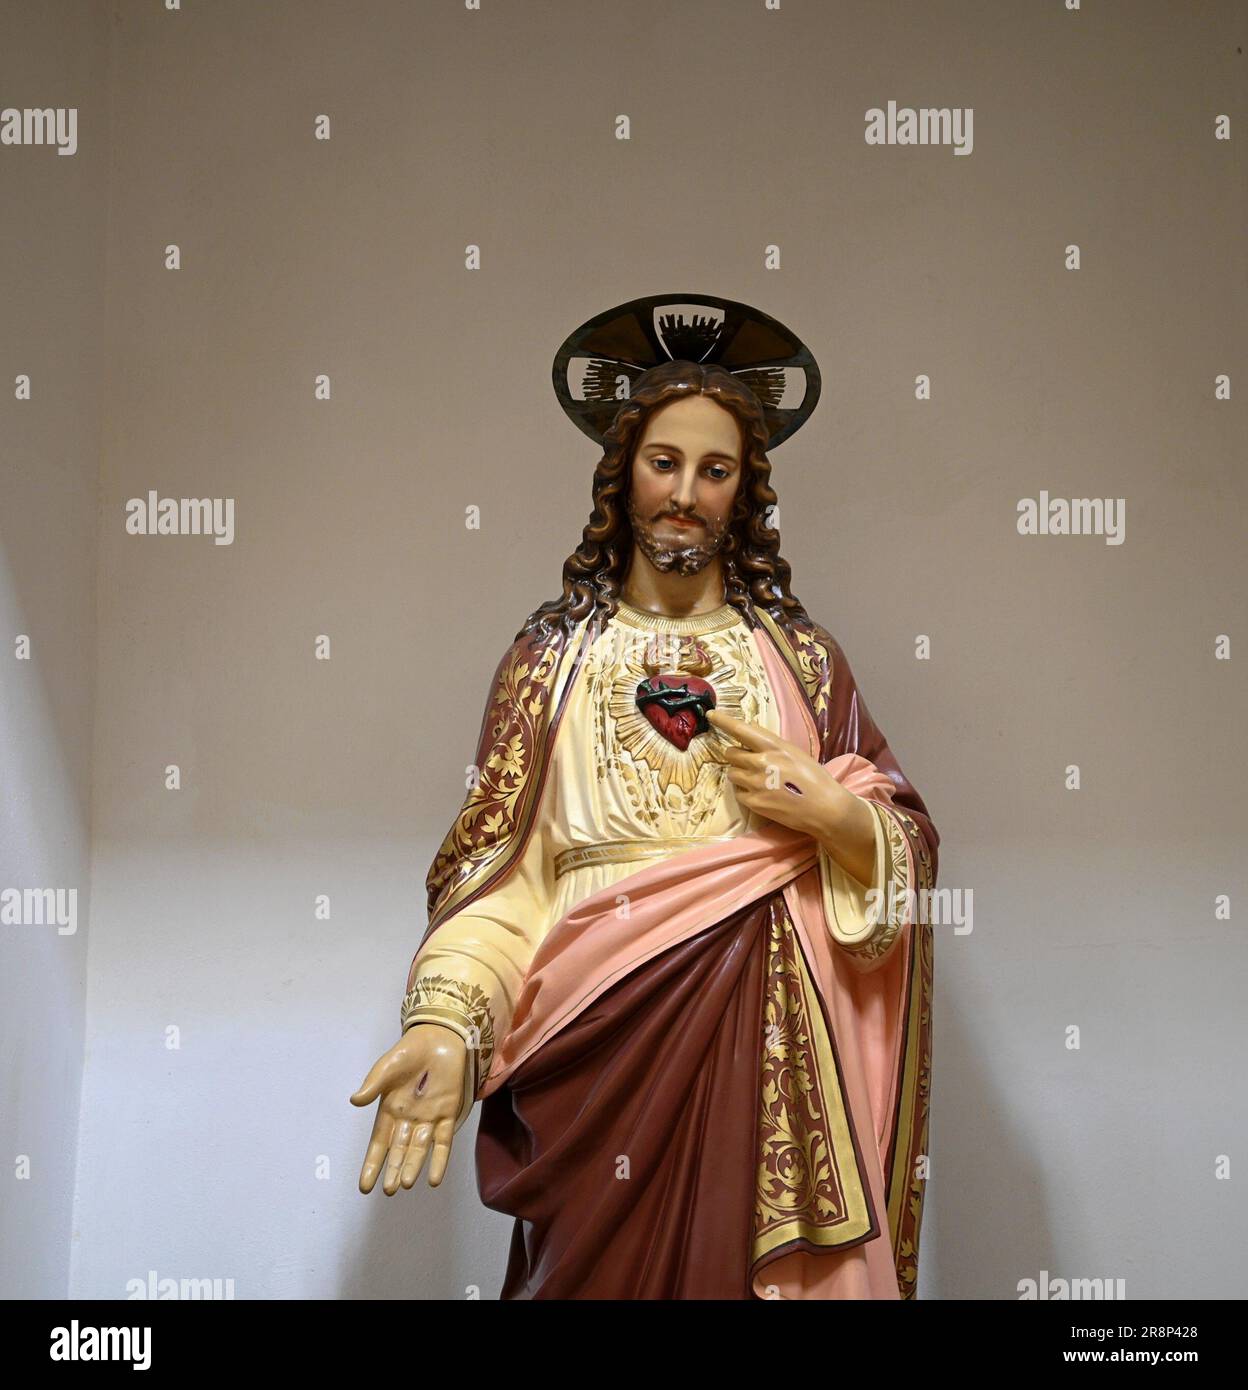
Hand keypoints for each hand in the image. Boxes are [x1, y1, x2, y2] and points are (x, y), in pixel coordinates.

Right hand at [351, 1025, 469, 1194]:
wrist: (439, 1037)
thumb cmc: (409, 1051)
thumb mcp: (387, 1067)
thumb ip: (373, 1085)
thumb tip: (354, 1101)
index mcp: (390, 1110)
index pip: (379, 1143)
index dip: (372, 1164)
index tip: (364, 1186)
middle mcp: (408, 1119)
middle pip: (399, 1150)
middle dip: (393, 1170)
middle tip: (389, 1190)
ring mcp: (429, 1118)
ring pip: (419, 1149)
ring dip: (413, 1166)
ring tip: (405, 1183)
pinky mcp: (448, 1113)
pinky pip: (443, 1141)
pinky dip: (439, 1159)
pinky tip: (435, 1178)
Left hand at [706, 708, 876, 885]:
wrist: (825, 808)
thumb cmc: (815, 778)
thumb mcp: (796, 753)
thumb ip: (772, 745)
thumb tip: (751, 735)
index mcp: (774, 747)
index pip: (742, 729)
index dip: (724, 721)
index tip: (711, 714)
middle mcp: (761, 762)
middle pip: (730, 753)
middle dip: (736, 756)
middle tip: (750, 762)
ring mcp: (755, 783)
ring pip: (732, 773)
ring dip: (740, 774)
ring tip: (759, 780)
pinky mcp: (754, 803)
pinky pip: (738, 792)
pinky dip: (745, 792)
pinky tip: (762, 794)